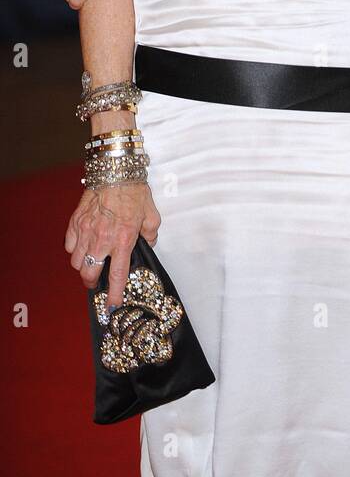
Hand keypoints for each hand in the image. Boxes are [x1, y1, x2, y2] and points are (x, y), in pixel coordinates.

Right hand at [65, 181, 160, 310]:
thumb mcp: (152, 214)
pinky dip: (74, 249)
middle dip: (92, 282)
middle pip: (89, 274)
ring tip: (91, 263)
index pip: (118, 275)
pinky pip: (69, 245)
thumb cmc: (135, 191)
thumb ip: (151, 234)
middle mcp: (102, 240)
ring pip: (77, 262)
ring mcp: (85, 232)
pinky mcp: (75, 222)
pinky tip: (83, 245)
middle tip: (97, 282)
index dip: (115, 294)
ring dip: (83, 266)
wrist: (115, 171)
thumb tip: (148, 243)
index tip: (112, 305)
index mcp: (123, 240)